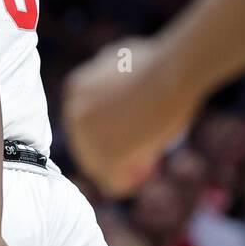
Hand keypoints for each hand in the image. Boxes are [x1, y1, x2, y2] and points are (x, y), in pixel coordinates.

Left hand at [62, 37, 198, 197]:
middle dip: (113, 150)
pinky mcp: (105, 158)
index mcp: (76, 90)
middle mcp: (74, 113)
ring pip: (98, 165)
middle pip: (87, 145)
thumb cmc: (158, 63)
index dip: (109, 130)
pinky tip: (144, 175)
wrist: (170, 74)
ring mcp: (86, 138)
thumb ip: (113, 81)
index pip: (84, 122)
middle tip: (141, 152)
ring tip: (146, 162)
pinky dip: (127, 183)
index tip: (132, 134)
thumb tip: (121, 91)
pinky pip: (112, 183)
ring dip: (121, 167)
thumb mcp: (124, 62)